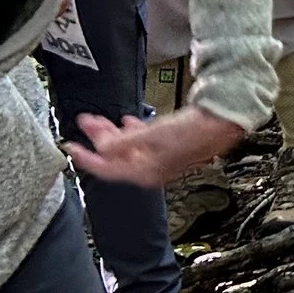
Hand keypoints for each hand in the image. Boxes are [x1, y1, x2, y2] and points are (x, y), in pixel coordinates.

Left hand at [66, 107, 243, 187]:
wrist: (223, 123)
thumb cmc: (194, 132)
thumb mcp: (152, 136)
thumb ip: (125, 143)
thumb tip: (103, 147)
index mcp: (144, 172)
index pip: (106, 168)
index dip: (85, 157)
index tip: (70, 145)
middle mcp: (150, 170)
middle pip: (115, 157)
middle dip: (99, 139)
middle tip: (86, 122)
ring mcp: (159, 160)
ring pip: (128, 149)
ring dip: (113, 134)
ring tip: (102, 120)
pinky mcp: (168, 149)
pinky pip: (141, 144)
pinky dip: (131, 134)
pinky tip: (129, 124)